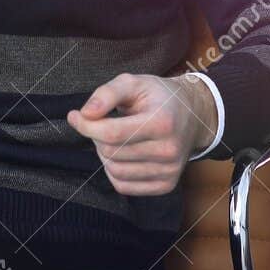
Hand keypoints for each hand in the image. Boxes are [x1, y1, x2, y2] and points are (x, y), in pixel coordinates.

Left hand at [66, 74, 218, 195]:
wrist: (193, 115)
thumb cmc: (158, 96)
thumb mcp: (133, 82)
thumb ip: (106, 94)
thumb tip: (84, 114)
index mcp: (162, 122)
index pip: (112, 133)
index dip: (86, 126)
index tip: (75, 116)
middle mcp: (169, 150)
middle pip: (111, 152)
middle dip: (98, 137)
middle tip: (104, 123)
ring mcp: (169, 170)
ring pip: (115, 171)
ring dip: (105, 155)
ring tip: (116, 138)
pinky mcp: (166, 185)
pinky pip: (124, 187)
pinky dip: (115, 172)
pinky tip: (123, 155)